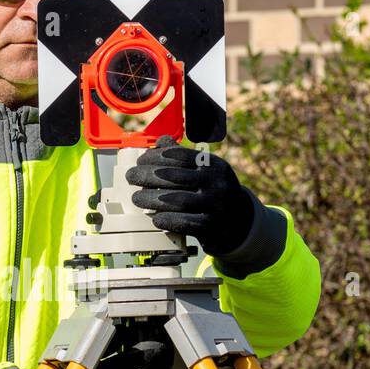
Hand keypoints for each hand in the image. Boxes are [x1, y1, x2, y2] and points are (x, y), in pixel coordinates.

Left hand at [126, 134, 255, 256]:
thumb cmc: (212, 189)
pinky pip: (185, 222)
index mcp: (213, 165)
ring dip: (152, 199)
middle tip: (131, 177)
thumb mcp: (205, 169)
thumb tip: (160, 142)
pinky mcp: (211, 226)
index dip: (156, 156)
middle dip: (148, 176)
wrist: (238, 219)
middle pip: (175, 176)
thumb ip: (183, 156)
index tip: (140, 160)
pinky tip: (155, 218)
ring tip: (137, 198)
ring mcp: (215, 205)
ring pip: (177, 200)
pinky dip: (167, 220)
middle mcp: (216, 183)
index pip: (180, 156)